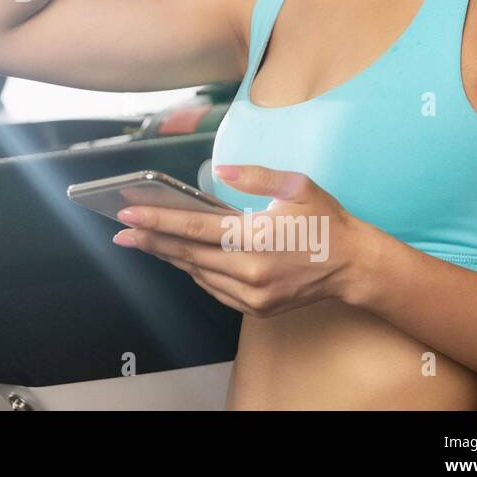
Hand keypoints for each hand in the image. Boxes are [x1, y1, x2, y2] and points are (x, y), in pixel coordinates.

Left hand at [112, 164, 378, 315]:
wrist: (354, 266)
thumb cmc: (325, 221)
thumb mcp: (295, 185)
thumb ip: (252, 175)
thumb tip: (218, 169)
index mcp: (255, 238)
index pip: (193, 228)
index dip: (157, 221)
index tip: (127, 215)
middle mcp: (250, 271)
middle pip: (187, 254)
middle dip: (151, 241)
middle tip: (122, 232)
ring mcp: (252, 294)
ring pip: (198, 273)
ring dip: (171, 256)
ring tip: (147, 241)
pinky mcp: (256, 307)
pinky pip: (215, 288)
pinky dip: (196, 271)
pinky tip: (183, 257)